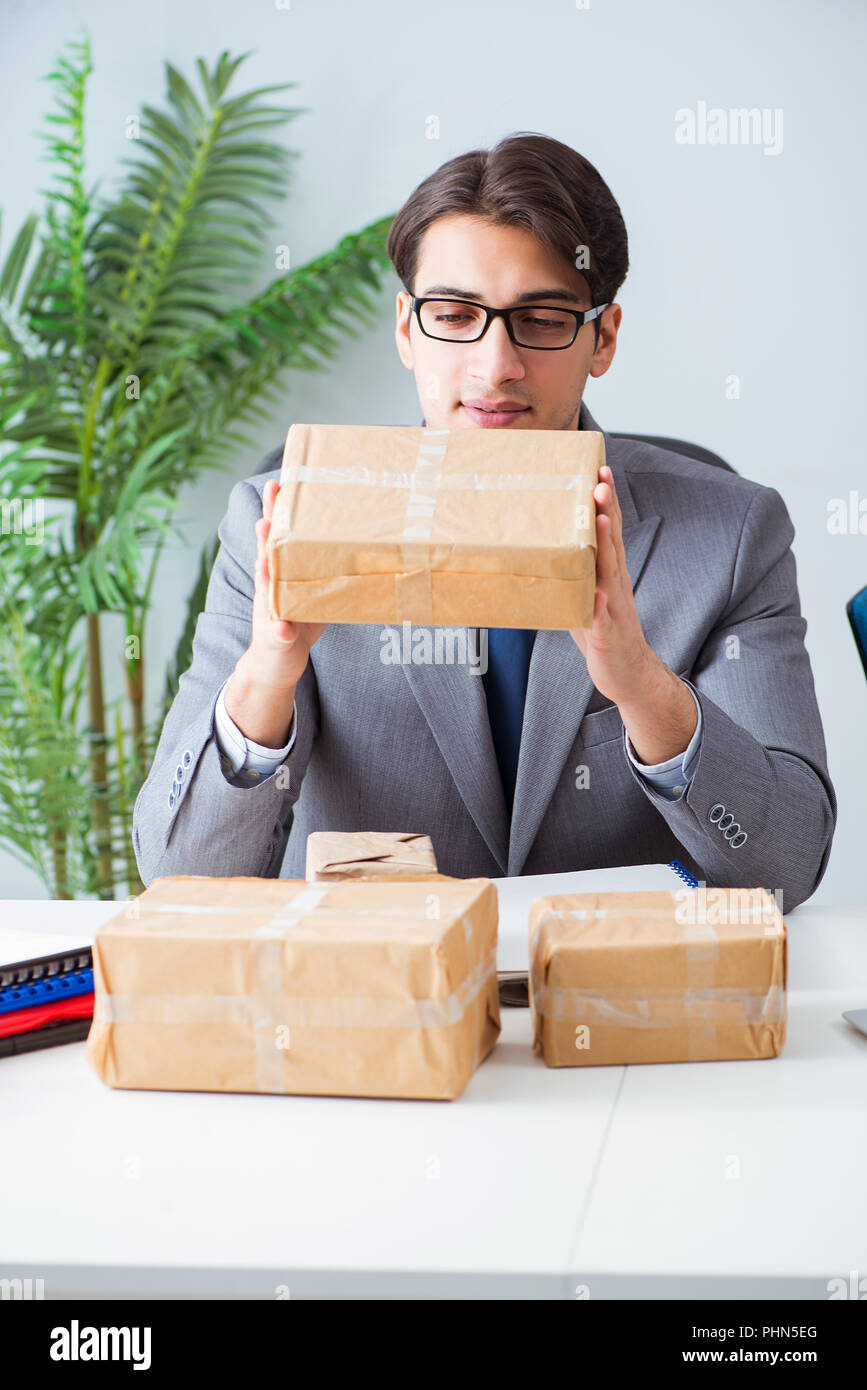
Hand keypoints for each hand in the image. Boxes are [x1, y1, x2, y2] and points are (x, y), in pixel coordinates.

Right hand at [248, 478, 327, 687]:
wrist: (274, 662)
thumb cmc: (296, 622)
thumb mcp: (312, 590)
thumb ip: (326, 568)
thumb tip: (359, 544)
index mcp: (280, 571)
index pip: (278, 535)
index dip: (278, 511)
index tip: (280, 483)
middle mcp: (269, 587)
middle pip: (266, 553)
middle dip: (266, 533)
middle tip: (266, 512)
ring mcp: (268, 611)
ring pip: (265, 588)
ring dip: (264, 573)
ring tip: (264, 556)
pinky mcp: (274, 637)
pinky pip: (276, 632)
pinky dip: (278, 629)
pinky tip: (282, 627)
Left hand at [569, 463, 651, 703]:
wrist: (628, 673)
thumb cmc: (603, 633)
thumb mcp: (585, 596)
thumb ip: (573, 573)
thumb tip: (544, 550)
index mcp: (610, 574)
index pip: (609, 531)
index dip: (606, 502)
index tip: (600, 471)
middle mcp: (615, 584)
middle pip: (612, 541)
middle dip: (606, 509)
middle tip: (601, 480)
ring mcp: (614, 607)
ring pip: (610, 571)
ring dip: (604, 544)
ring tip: (598, 518)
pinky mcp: (607, 633)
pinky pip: (602, 617)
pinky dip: (600, 604)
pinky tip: (597, 594)